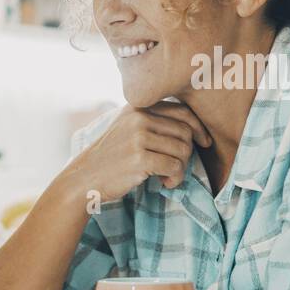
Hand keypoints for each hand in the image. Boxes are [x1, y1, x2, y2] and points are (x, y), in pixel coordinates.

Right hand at [67, 101, 211, 202]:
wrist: (85, 177)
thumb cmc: (112, 156)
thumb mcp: (128, 128)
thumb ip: (154, 121)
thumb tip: (194, 128)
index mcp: (139, 106)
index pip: (182, 111)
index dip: (198, 128)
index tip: (204, 142)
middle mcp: (139, 117)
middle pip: (185, 132)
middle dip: (188, 153)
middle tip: (176, 166)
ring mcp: (138, 137)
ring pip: (182, 150)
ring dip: (181, 168)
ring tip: (168, 176)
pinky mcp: (139, 158)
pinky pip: (174, 167)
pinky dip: (175, 178)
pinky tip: (164, 183)